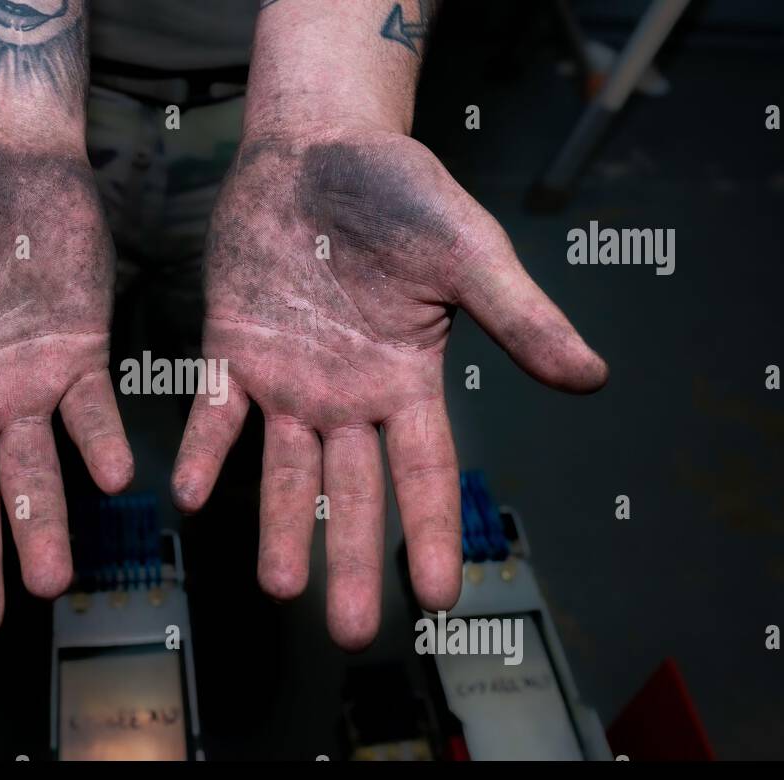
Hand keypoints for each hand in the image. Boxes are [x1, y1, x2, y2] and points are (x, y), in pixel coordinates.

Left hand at [172, 129, 606, 649]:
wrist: (317, 144)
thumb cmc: (402, 193)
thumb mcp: (469, 253)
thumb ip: (520, 317)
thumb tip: (592, 377)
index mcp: (406, 380)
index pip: (425, 472)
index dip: (432, 532)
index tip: (441, 596)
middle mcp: (346, 395)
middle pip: (352, 490)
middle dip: (352, 557)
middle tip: (350, 630)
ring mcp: (287, 377)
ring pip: (282, 468)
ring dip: (279, 524)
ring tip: (279, 586)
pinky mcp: (232, 347)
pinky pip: (214, 410)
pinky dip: (203, 451)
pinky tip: (191, 495)